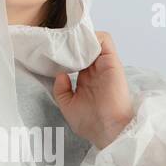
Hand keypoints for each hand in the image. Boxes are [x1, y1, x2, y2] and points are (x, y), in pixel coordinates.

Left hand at [51, 30, 133, 148]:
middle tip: (59, 42)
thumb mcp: (68, 107)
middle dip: (71, 42)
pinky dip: (93, 36)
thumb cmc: (90, 123)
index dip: (66, 53)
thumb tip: (60, 74)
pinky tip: (79, 44)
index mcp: (86, 80)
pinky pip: (105, 40)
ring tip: (68, 41)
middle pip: (84, 47)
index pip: (77, 58)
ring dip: (81, 38)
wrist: (107, 129)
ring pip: (94, 40)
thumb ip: (61, 91)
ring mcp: (104, 65)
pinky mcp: (111, 61)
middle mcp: (95, 70)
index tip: (54, 52)